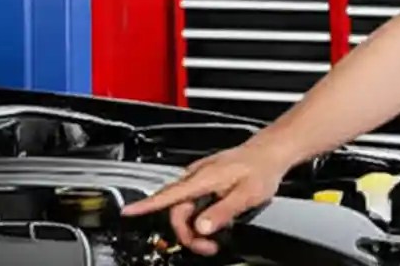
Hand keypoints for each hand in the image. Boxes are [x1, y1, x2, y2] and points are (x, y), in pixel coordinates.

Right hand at [120, 141, 292, 254]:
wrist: (270, 152)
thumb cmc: (260, 168)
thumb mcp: (246, 194)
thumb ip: (222, 211)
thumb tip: (202, 227)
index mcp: (203, 178)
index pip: (168, 195)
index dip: (146, 205)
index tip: (128, 212)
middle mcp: (197, 176)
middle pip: (177, 210)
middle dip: (188, 233)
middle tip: (208, 247)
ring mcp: (201, 178)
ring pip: (185, 208)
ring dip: (195, 227)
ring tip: (215, 238)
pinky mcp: (207, 181)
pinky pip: (193, 202)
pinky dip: (200, 216)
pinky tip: (215, 221)